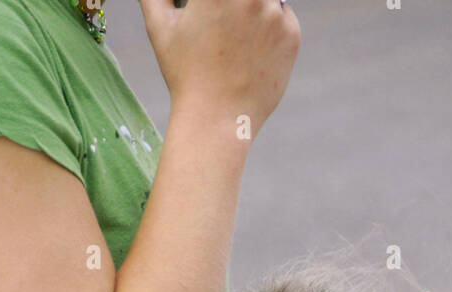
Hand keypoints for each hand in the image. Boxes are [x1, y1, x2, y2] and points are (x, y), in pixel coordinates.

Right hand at [139, 0, 299, 137]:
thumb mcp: (160, 27)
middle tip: (225, 22)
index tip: (213, 10)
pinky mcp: (291, 35)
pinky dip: (271, 28)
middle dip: (237, 4)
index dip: (216, 1)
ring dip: (255, 7)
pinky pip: (283, 17)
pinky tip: (250, 53)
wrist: (215, 121)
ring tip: (236, 37)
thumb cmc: (184, 74)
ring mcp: (274, 14)